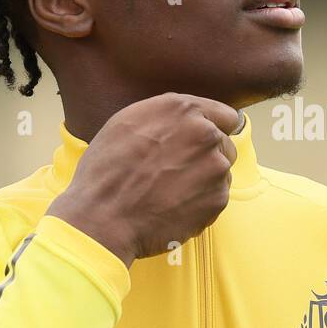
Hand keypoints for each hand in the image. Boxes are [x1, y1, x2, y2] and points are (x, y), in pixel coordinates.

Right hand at [45, 93, 241, 268]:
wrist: (102, 218)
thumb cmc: (106, 170)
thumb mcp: (127, 122)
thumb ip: (167, 116)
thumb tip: (190, 120)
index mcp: (183, 109)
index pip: (225, 115)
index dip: (212, 128)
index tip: (200, 142)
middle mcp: (206, 133)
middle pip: (224, 143)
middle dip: (206, 155)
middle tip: (175, 171)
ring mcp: (216, 166)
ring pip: (222, 170)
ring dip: (205, 179)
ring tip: (171, 190)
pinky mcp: (218, 198)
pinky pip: (217, 197)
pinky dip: (201, 202)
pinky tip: (174, 206)